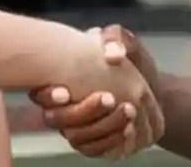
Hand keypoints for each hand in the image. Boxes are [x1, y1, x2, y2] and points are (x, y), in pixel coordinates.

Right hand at [31, 25, 164, 158]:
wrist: (149, 83)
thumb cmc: (128, 59)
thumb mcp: (123, 41)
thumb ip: (115, 39)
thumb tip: (112, 55)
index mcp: (61, 78)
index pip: (41, 92)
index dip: (49, 95)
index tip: (66, 91)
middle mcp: (63, 107)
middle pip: (57, 120)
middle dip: (84, 111)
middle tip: (110, 98)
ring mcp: (76, 127)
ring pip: (77, 138)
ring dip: (103, 126)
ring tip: (130, 109)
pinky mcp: (93, 142)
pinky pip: (94, 150)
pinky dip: (112, 140)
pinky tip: (130, 127)